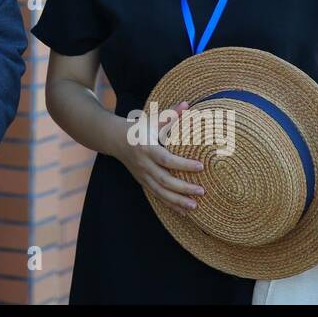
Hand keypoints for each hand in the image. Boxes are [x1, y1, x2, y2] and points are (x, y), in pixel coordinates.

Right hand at [117, 100, 204, 216]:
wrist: (114, 139)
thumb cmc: (138, 128)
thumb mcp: (152, 119)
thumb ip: (170, 114)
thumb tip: (188, 104)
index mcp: (147, 148)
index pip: (166, 160)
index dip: (183, 165)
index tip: (201, 166)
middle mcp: (144, 165)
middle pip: (164, 180)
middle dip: (183, 188)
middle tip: (202, 191)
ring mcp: (143, 175)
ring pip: (161, 192)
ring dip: (178, 201)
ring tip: (195, 206)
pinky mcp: (143, 182)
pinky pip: (157, 196)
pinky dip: (171, 205)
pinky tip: (184, 212)